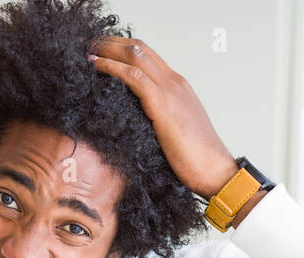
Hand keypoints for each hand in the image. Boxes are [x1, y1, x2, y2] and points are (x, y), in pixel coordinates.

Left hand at [88, 36, 237, 199]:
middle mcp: (175, 82)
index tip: (104, 49)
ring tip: (89, 50)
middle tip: (91, 43)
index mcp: (178, 87)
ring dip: (108, 49)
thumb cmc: (196, 158)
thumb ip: (159, 119)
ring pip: (135, 55)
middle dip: (113, 42)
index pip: (149, 56)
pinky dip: (111, 67)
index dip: (124, 48)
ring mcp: (169, 90)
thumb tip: (140, 124)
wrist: (215, 169)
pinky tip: (96, 66)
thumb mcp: (175, 131)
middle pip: (140, 48)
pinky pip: (132, 76)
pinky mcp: (162, 104)